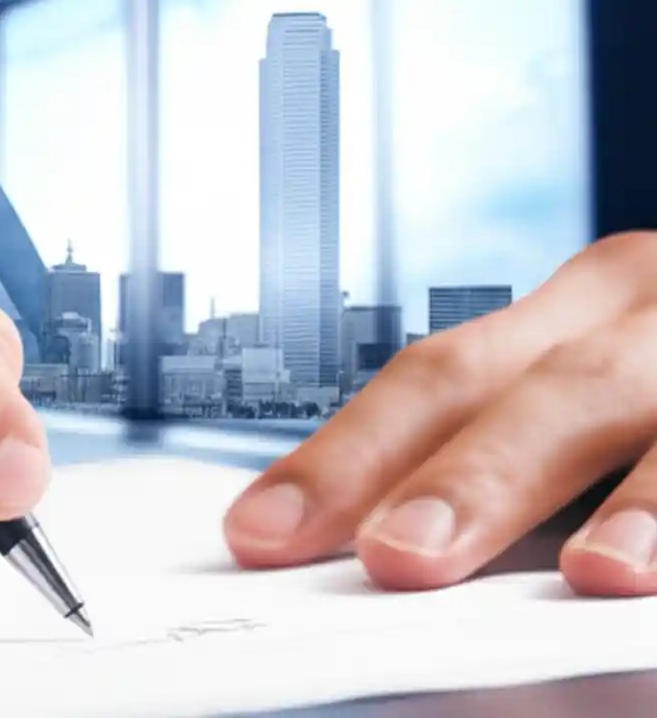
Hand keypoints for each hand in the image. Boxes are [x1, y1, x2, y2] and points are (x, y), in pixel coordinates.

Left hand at [225, 233, 656, 594]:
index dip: (344, 456)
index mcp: (568, 315)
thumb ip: (509, 475)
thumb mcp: (594, 402)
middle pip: (532, 387)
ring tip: (597, 573)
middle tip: (395, 559)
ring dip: (641, 499)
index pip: (432, 381)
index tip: (263, 532)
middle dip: (465, 479)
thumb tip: (381, 564)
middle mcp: (644, 309)